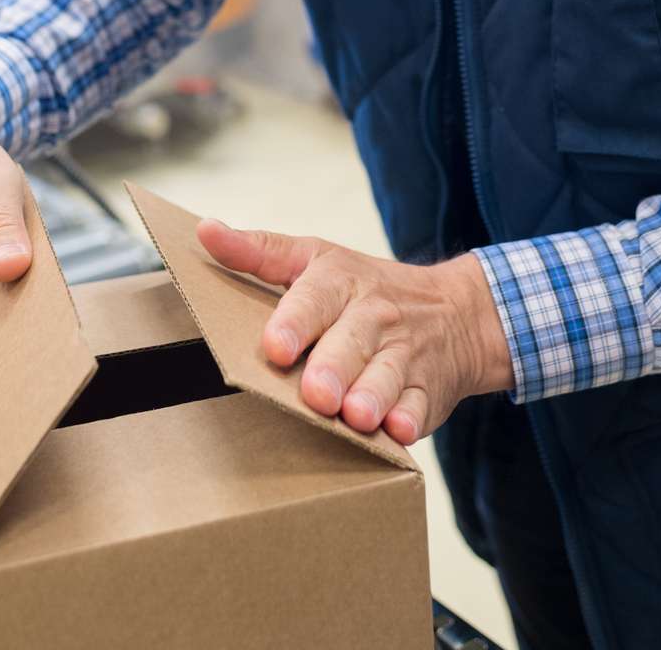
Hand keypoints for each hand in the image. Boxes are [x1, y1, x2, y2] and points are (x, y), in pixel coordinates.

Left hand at [196, 221, 513, 445]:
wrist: (455, 312)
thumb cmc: (364, 288)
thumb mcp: (314, 258)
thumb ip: (258, 251)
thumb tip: (205, 230)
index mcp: (340, 280)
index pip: (316, 297)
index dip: (296, 322)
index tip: (276, 347)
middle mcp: (374, 315)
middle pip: (352, 340)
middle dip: (334, 367)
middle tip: (316, 394)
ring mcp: (403, 353)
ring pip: (388, 374)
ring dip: (372, 395)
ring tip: (355, 416)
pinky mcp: (426, 390)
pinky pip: (420, 405)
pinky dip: (411, 418)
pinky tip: (399, 430)